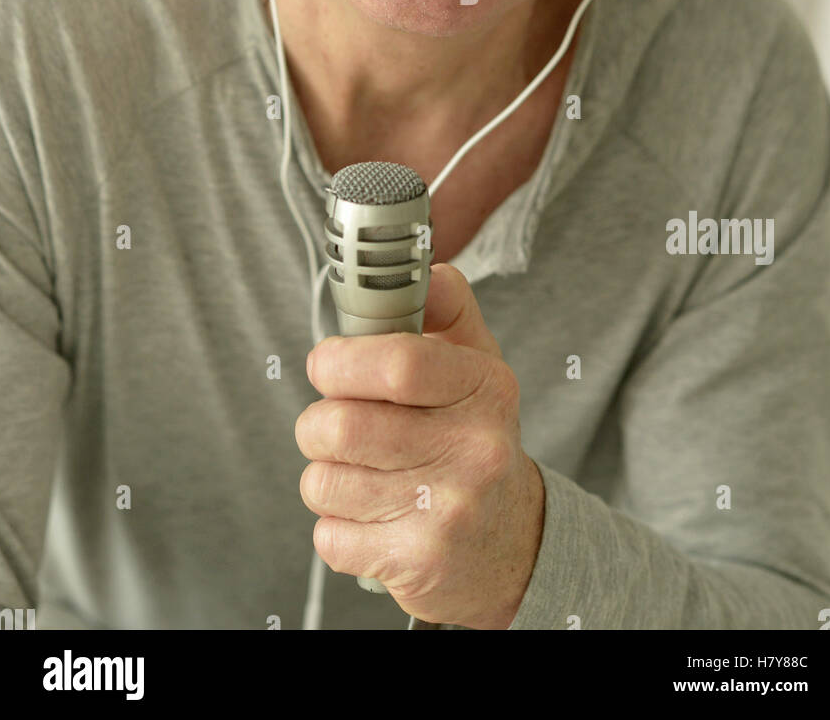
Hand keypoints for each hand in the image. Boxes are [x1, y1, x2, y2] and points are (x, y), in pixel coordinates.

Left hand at [295, 263, 544, 628]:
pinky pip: (328, 535)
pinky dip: (336, 527)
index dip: (340, 360)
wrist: (512, 542)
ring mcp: (449, 510)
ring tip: (360, 474)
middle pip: (342, 424)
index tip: (326, 363)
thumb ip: (447, 308)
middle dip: (317, 424)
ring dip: (324, 476)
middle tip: (335, 426)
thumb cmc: (474, 438)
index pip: (397, 362)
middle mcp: (475, 448)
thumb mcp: (476, 365)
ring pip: (324, 480)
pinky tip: (372, 519)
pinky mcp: (419, 562)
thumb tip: (425, 267)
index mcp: (487, 387)